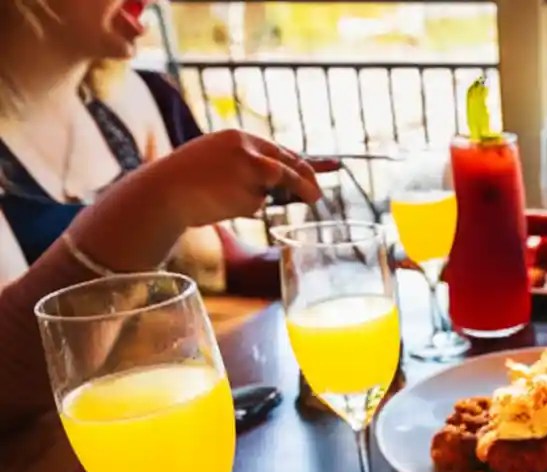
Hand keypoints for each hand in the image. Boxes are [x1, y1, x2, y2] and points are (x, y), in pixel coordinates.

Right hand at [70, 130, 321, 272]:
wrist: (161, 192)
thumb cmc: (187, 181)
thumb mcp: (219, 164)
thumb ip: (249, 170)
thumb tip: (281, 187)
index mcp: (239, 138)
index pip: (281, 150)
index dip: (308, 162)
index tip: (335, 165)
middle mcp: (248, 148)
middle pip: (290, 164)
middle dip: (308, 180)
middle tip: (317, 196)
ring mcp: (249, 168)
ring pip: (279, 184)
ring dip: (290, 193)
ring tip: (279, 202)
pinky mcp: (247, 188)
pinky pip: (257, 204)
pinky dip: (247, 209)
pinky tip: (223, 205)